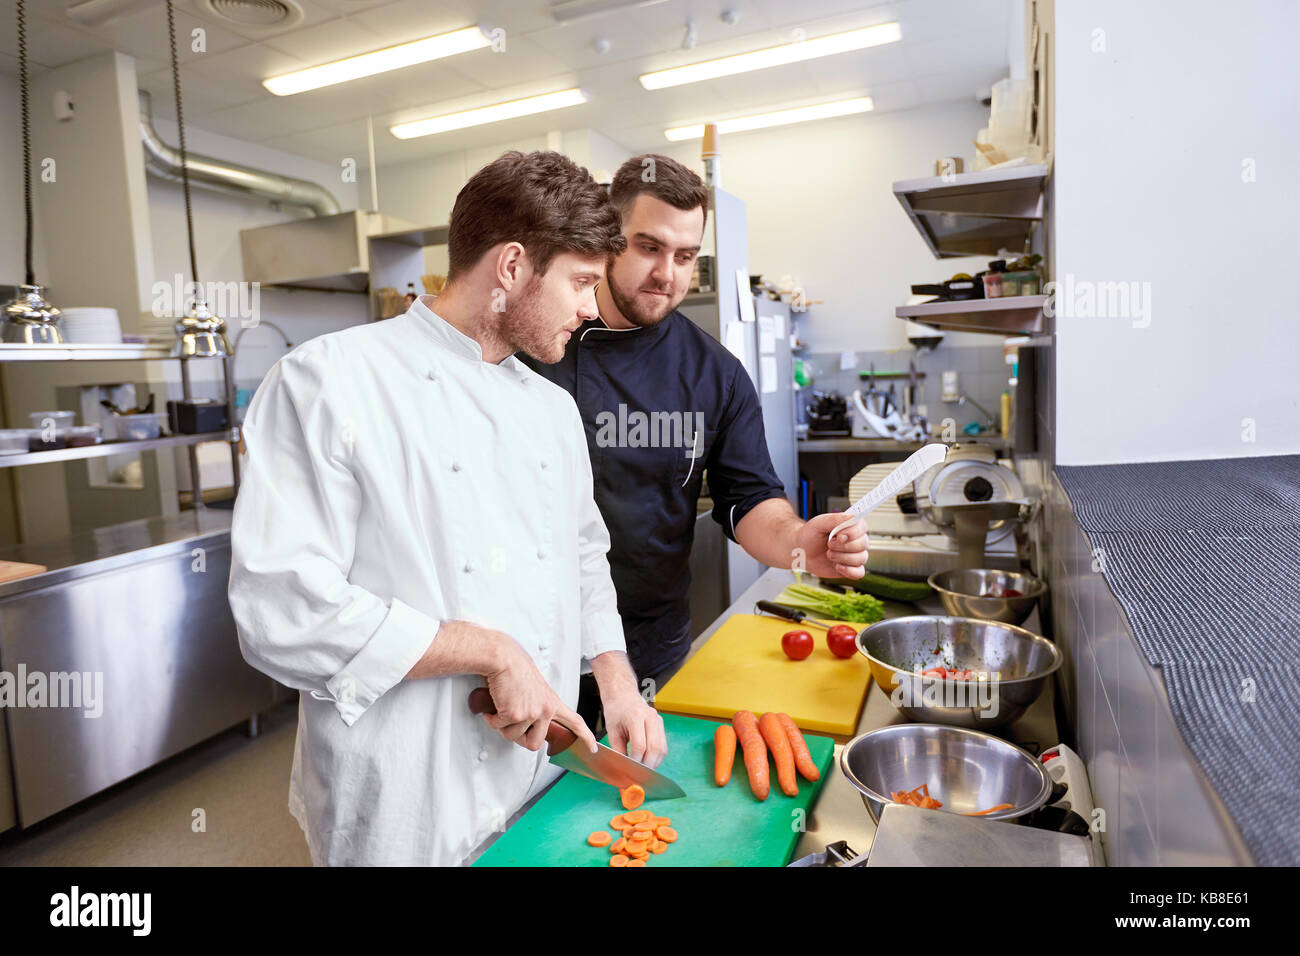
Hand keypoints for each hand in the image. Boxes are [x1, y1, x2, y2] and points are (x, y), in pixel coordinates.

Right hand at [481, 633, 597, 754]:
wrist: (503, 658)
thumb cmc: (516, 669)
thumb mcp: (536, 688)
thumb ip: (537, 705)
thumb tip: (528, 720)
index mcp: (552, 702)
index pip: (575, 722)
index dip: (585, 736)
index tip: (592, 748)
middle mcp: (545, 709)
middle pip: (535, 743)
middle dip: (519, 738)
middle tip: (511, 725)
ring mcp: (531, 713)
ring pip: (513, 736)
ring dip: (502, 726)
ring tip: (502, 707)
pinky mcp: (515, 714)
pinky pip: (499, 727)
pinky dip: (492, 719)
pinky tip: (494, 706)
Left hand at [602, 687, 667, 768]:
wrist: (624, 694)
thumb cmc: (616, 711)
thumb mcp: (612, 731)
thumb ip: (618, 750)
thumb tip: (623, 770)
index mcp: (636, 716)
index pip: (640, 745)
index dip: (635, 760)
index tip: (630, 771)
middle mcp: (651, 717)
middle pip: (655, 748)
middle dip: (648, 766)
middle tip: (639, 777)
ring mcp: (658, 720)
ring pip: (662, 748)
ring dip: (654, 763)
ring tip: (644, 772)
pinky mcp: (661, 725)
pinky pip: (663, 745)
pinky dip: (657, 757)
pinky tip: (648, 762)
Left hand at [795, 512, 868, 578]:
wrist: (801, 551)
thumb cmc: (811, 535)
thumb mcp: (819, 523)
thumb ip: (835, 519)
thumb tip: (853, 517)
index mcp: (851, 526)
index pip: (862, 527)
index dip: (852, 533)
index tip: (838, 536)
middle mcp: (857, 540)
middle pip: (863, 544)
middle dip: (843, 546)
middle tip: (829, 544)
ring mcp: (855, 555)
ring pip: (861, 558)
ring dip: (842, 557)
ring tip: (829, 554)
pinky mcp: (851, 569)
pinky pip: (859, 573)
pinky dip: (849, 571)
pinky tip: (837, 566)